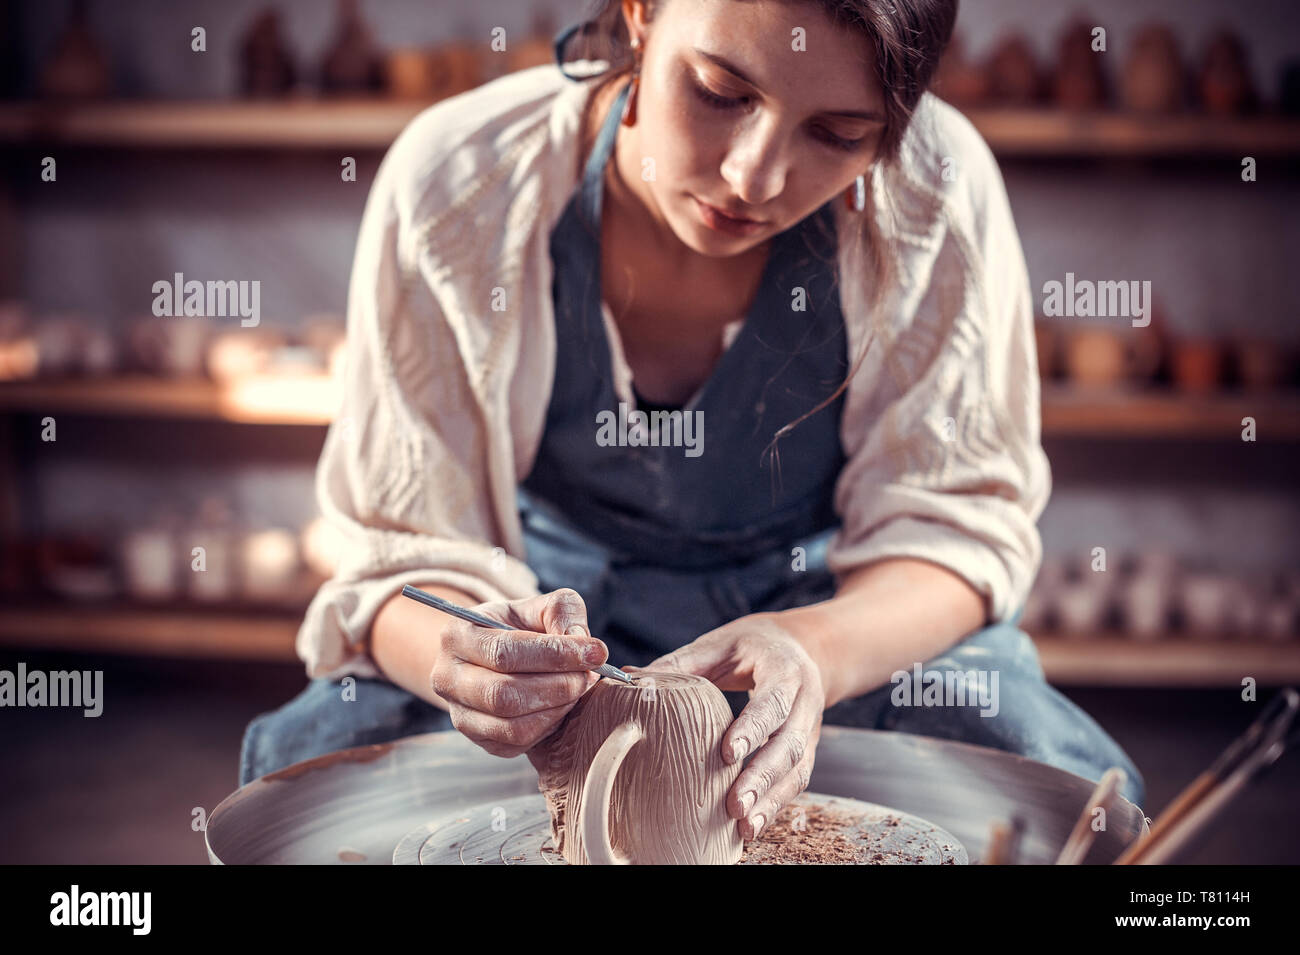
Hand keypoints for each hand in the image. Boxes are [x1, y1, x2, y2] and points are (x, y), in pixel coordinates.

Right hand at [430, 588, 606, 757]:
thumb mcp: (539, 606)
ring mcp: (459, 713)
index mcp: (457, 635)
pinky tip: (561, 705)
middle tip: (589, 675)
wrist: (498, 657)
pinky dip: (547, 727)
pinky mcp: (477, 739)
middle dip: (558, 686)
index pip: (505, 652)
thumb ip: (562, 611)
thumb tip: (578, 639)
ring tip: (578, 688)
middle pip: (504, 694)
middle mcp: (447, 677)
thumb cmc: (520, 627)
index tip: (596, 653)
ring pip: (511, 726)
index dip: (556, 654)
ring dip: (556, 709)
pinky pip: (516, 744)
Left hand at [643, 612, 825, 839]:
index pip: (773, 702)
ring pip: (798, 769)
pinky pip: (796, 780)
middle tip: (734, 805)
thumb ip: (683, 663)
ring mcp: (809, 729)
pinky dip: (776, 805)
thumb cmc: (753, 646)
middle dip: (763, 778)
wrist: (800, 647)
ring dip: (772, 800)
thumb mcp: (721, 644)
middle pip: (790, 745)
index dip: (753, 729)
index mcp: (784, 670)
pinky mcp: (806, 749)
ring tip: (744, 826)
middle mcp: (804, 701)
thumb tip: (633, 677)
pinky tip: (752, 826)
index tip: (727, 754)